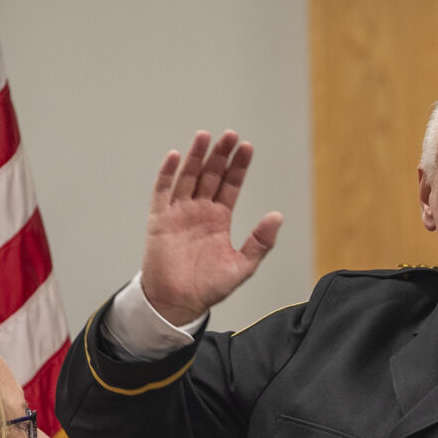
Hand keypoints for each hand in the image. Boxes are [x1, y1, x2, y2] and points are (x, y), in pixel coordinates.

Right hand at [140, 129, 283, 324]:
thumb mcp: (242, 266)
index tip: (247, 147)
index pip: (230, 186)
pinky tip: (177, 156)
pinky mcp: (160, 219)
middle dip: (220, 155)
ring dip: (196, 157)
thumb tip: (278, 216)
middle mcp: (199, 211)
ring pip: (188, 177)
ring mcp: (179, 213)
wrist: (179, 302)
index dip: (238, 167)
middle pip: (211, 175)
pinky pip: (162, 192)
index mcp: (219, 219)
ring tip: (206, 137)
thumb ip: (260, 242)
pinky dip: (168, 173)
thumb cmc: (209, 286)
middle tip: (230, 135)